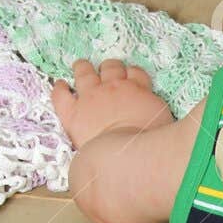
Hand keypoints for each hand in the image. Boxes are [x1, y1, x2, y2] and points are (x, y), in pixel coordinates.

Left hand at [52, 60, 172, 149]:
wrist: (126, 154)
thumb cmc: (150, 143)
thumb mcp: (163, 122)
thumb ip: (155, 111)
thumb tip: (155, 114)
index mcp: (137, 90)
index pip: (136, 73)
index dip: (132, 74)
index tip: (130, 79)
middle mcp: (113, 87)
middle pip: (111, 67)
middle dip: (110, 68)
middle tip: (107, 73)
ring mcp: (91, 96)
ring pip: (85, 72)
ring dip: (83, 68)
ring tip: (81, 67)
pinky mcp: (73, 111)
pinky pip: (61, 94)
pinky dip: (59, 88)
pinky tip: (60, 86)